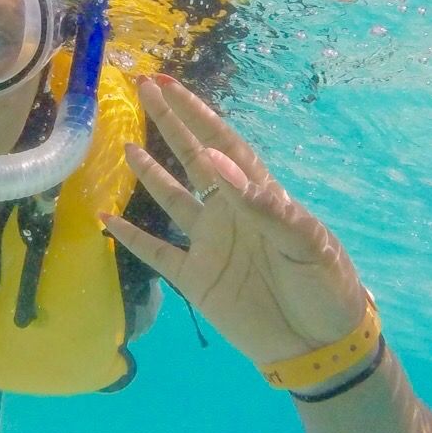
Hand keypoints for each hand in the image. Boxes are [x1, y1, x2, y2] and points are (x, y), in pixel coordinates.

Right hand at [102, 75, 369, 368]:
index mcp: (259, 195)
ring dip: (149, 173)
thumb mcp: (305, 242)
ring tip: (124, 144)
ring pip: (171, 199)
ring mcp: (210, 245)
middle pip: (193, 158)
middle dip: (170, 124)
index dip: (196, 113)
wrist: (320, 347)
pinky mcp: (196, 280)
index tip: (169, 85)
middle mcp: (229, 212)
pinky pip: (157, 253)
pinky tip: (107, 219)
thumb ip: (260, 204)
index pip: (222, 143)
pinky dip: (131, 237)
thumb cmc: (324, 287)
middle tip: (142, 89)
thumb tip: (213, 159)